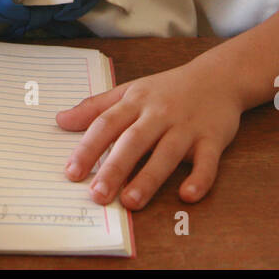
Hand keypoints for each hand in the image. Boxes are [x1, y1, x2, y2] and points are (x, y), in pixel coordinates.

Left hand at [57, 57, 243, 209]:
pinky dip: (199, 178)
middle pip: (133, 141)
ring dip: (149, 178)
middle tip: (97, 194)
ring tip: (130, 201)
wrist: (219, 77)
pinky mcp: (213, 139)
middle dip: (114, 168)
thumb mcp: (130, 90)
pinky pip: (207, 161)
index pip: (107, 124)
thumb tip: (60, 121)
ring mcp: (187, 127)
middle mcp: (159, 114)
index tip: (71, 172)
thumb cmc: (168, 89)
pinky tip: (186, 195)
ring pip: (167, 153)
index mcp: (136, 101)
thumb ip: (95, 107)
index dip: (88, 148)